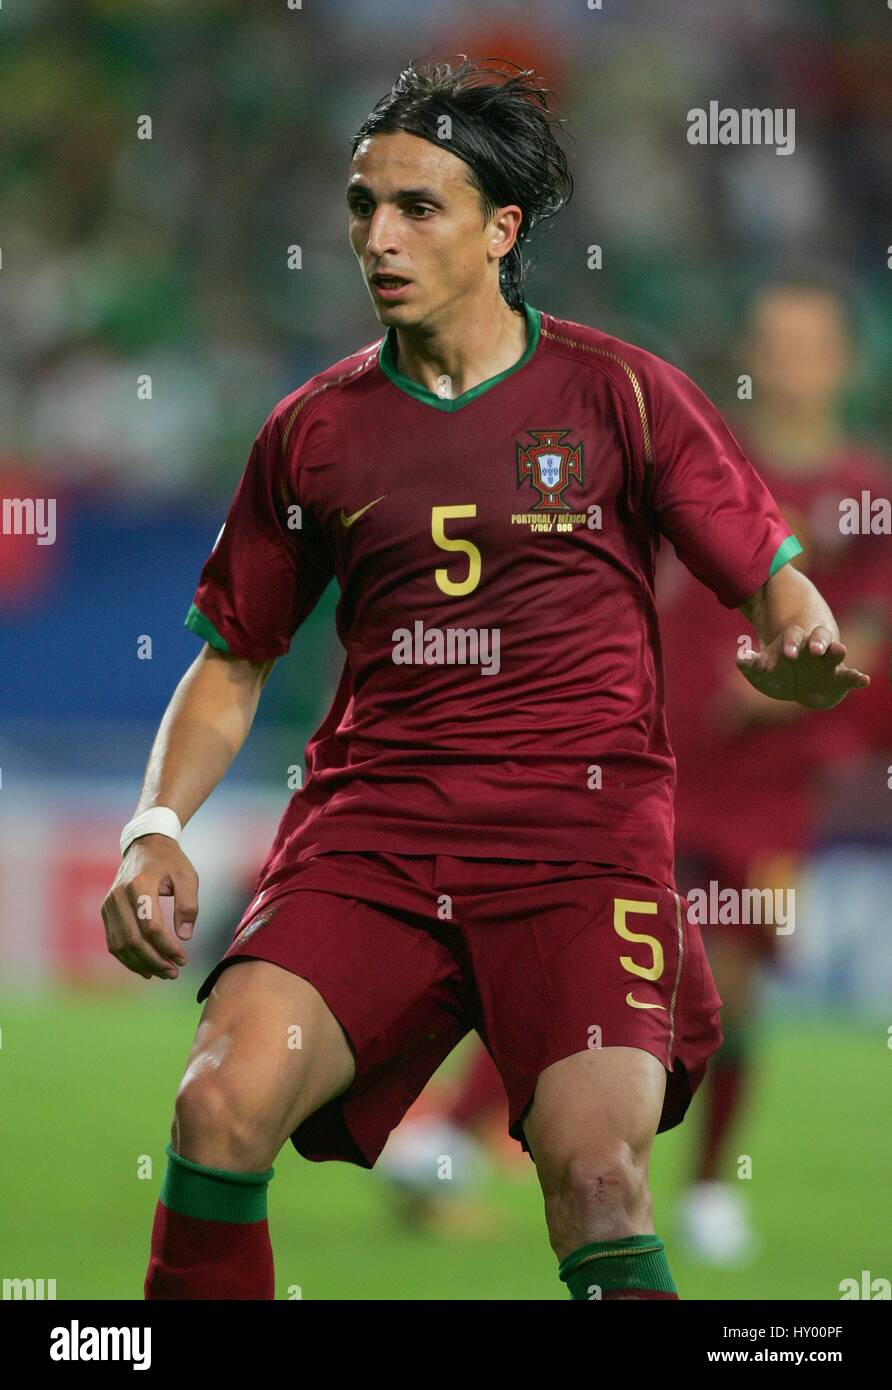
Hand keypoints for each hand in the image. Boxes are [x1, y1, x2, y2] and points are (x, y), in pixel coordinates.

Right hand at [101, 834, 198, 979]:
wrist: (145, 845)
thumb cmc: (170, 862)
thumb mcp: (187, 876)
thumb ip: (189, 905)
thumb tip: (185, 936)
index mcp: (140, 884)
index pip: (151, 926)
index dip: (167, 947)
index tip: (183, 958)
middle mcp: (119, 896)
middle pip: (133, 940)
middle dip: (154, 961)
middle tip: (174, 973)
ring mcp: (109, 904)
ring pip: (120, 945)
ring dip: (141, 964)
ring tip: (163, 973)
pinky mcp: (106, 911)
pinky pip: (114, 942)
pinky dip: (128, 959)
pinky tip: (145, 969)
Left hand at [736, 624, 869, 710]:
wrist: (796, 688)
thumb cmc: (778, 674)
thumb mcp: (761, 670)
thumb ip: (751, 663)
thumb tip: (740, 656)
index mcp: (793, 643)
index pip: (793, 637)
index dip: (791, 643)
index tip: (788, 653)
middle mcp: (813, 648)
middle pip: (818, 638)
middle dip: (817, 642)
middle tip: (816, 650)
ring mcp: (827, 661)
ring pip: (835, 650)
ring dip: (837, 650)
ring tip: (839, 650)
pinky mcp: (839, 676)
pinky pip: (850, 675)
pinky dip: (857, 677)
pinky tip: (863, 680)